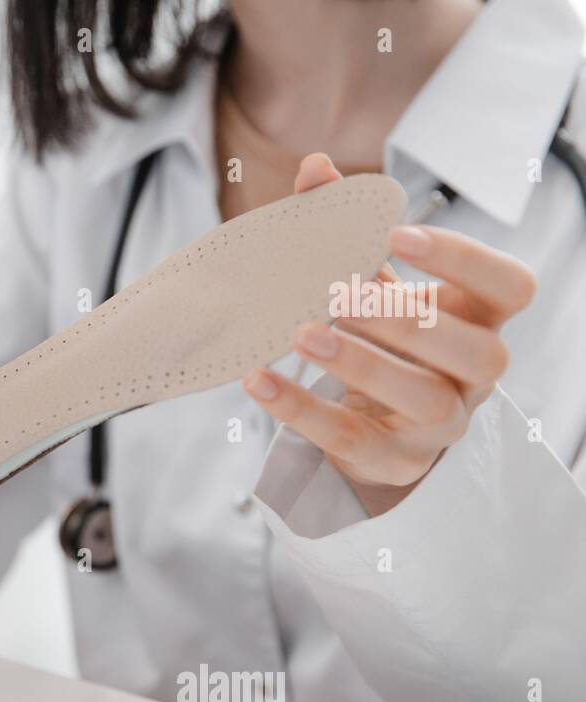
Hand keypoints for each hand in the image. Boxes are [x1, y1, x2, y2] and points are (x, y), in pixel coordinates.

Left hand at [243, 153, 536, 515]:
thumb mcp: (374, 284)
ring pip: (421, 398)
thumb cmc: (385, 338)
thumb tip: (315, 170)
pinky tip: (259, 379)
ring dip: (362, 365)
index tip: (398, 234)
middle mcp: (476, 376)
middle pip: (472, 350)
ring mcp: (441, 424)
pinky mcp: (393, 461)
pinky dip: (301, 409)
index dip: (464, 260)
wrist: (377, 422)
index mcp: (482, 320)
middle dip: (406, 319)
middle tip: (339, 294)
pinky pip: (351, 438)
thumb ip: (348, 229)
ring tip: (302, 334)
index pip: (511, 287)